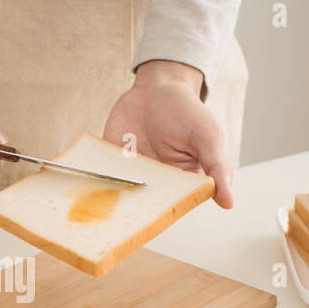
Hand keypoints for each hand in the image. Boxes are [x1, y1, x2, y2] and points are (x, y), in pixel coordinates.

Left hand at [102, 60, 233, 207]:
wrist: (158, 86)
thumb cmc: (188, 111)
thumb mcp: (207, 137)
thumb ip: (216, 168)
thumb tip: (229, 203)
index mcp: (182, 183)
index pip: (172, 206)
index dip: (161, 215)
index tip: (149, 221)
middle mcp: (155, 183)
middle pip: (141, 205)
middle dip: (128, 211)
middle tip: (116, 219)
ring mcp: (131, 173)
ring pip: (117, 193)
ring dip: (105, 199)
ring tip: (94, 206)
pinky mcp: (110, 160)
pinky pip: (98, 174)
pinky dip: (89, 178)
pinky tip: (79, 182)